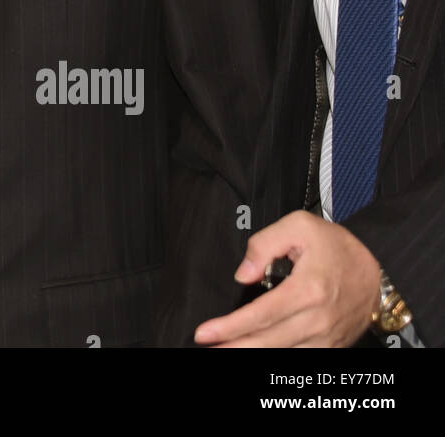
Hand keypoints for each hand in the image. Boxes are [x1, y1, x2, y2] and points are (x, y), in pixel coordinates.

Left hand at [194, 210, 381, 346]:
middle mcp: (317, 319)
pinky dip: (278, 359)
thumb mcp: (299, 226)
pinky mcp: (333, 345)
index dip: (229, 327)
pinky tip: (257, 351)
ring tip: (225, 351)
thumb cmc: (338, 247)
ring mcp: (327, 336)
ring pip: (283, 354)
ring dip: (252, 354)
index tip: (205, 332)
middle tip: (207, 347)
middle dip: (233, 346)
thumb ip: (264, 244)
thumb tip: (243, 274)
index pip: (260, 315)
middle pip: (268, 341)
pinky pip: (301, 358)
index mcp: (307, 289)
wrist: (380, 268)